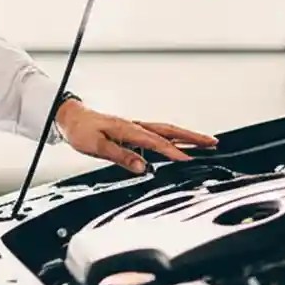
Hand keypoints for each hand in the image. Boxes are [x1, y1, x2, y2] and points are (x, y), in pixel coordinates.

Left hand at [55, 100, 217, 173]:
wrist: (71, 118)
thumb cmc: (81, 132)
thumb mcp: (95, 146)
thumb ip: (120, 156)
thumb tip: (142, 167)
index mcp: (127, 129)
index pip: (155, 142)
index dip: (172, 151)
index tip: (189, 160)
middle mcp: (135, 126)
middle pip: (169, 130)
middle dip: (192, 137)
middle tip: (213, 143)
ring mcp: (136, 127)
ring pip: (167, 130)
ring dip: (187, 136)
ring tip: (207, 143)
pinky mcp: (133, 131)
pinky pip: (159, 134)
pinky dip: (174, 138)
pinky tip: (182, 145)